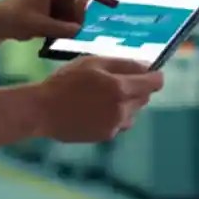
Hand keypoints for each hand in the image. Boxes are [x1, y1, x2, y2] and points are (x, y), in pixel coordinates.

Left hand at [0, 0, 117, 41]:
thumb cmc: (14, 19)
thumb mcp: (39, 26)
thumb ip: (62, 29)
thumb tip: (81, 31)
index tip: (114, 5)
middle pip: (79, 3)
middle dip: (78, 18)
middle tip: (72, 31)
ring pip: (73, 13)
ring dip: (69, 24)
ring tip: (51, 32)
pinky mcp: (51, 7)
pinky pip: (66, 18)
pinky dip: (64, 27)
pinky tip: (50, 32)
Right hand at [33, 57, 163, 141]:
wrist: (43, 110)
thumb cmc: (65, 81)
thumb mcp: (93, 62)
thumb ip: (123, 63)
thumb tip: (147, 65)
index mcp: (121, 88)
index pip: (155, 82)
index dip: (154, 75)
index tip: (147, 72)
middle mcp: (123, 109)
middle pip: (145, 97)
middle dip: (136, 88)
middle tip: (113, 81)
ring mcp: (115, 125)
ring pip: (133, 111)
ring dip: (126, 103)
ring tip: (100, 97)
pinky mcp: (106, 136)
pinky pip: (120, 123)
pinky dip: (114, 115)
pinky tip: (93, 109)